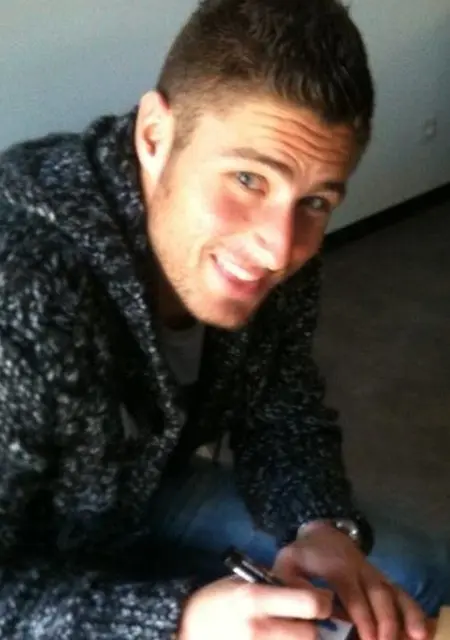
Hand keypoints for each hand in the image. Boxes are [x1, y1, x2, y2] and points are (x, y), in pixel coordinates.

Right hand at [179, 574, 332, 639]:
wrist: (190, 627)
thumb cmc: (219, 600)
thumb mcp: (244, 582)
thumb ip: (275, 585)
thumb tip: (311, 591)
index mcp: (254, 598)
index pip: (307, 603)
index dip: (322, 601)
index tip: (322, 600)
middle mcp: (258, 628)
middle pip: (309, 634)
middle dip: (313, 627)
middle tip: (308, 621)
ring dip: (300, 639)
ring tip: (292, 631)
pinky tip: (282, 638)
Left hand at [275, 525, 428, 639]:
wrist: (320, 534)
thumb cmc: (302, 555)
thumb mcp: (287, 564)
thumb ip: (294, 583)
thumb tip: (309, 606)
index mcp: (336, 566)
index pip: (352, 592)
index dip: (362, 614)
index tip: (368, 637)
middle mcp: (360, 569)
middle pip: (378, 593)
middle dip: (386, 620)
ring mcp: (373, 574)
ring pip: (393, 591)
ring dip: (404, 615)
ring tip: (415, 637)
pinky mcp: (381, 580)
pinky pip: (400, 593)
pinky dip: (411, 610)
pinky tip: (419, 631)